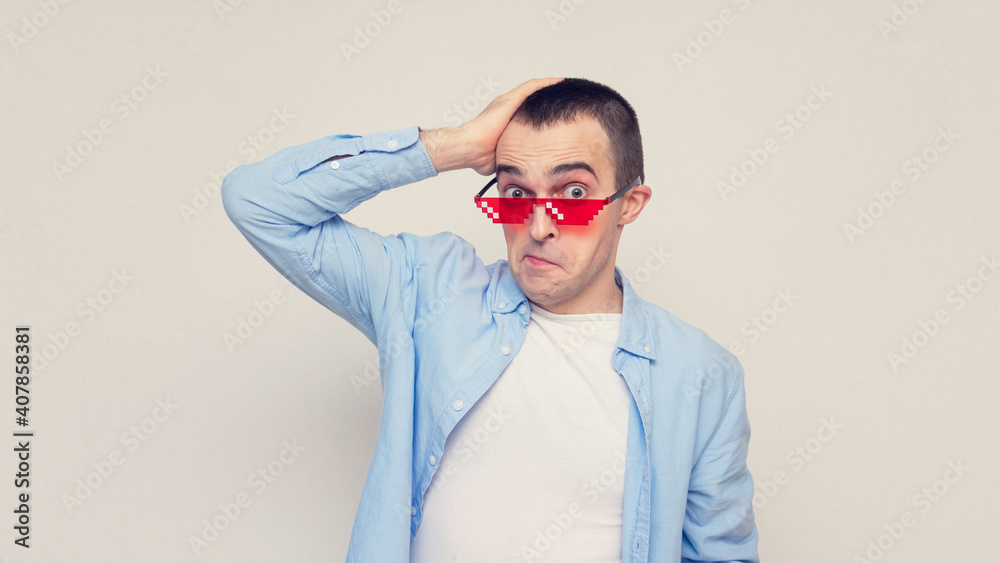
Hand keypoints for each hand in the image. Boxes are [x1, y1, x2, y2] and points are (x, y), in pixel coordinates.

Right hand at [420, 77, 563, 174]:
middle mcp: (507, 109)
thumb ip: (514, 158)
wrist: (471, 149)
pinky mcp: (509, 99)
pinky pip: (532, 87)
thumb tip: (523, 171)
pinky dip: (546, 83)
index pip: (530, 114)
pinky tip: (559, 81)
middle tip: (566, 97)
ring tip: (565, 86)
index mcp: (507, 122)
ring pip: (533, 91)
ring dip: (549, 88)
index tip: (559, 114)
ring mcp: (508, 103)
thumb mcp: (505, 157)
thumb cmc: (481, 157)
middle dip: (549, 98)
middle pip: (533, 100)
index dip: (544, 112)